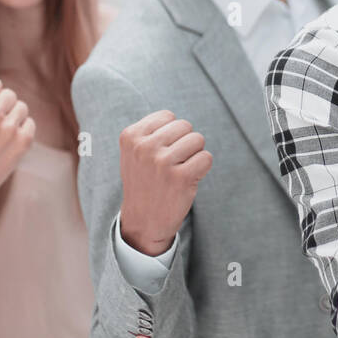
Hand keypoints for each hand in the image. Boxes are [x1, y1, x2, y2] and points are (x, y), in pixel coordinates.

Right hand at [0, 76, 35, 208]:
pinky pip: (30, 122)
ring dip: (14, 118)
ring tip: (0, 133)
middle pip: (10, 94)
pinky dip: (23, 130)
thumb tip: (6, 86)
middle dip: (4, 106)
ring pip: (22, 107)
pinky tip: (9, 142)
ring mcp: (9, 128)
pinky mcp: (24, 140)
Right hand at [118, 111, 211, 255]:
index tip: (160, 152)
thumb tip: (176, 118)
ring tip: (178, 171)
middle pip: (185, 126)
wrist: (143, 220)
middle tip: (172, 164)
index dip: (171, 134)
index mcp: (130, 136)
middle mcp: (144, 147)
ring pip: (198, 139)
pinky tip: (187, 180)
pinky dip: (202, 168)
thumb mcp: (135, 152)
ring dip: (194, 155)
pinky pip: (206, 157)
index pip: (168, 116)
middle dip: (184, 143)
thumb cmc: (145, 181)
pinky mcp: (181, 177)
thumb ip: (152, 131)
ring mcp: (162, 162)